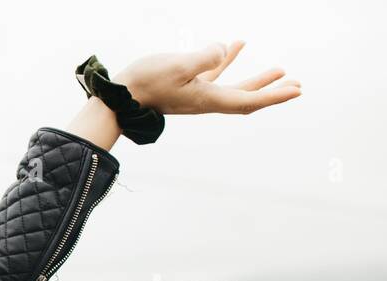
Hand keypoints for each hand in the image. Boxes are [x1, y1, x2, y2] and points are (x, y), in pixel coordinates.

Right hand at [116, 41, 301, 114]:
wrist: (118, 97)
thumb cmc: (144, 83)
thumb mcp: (176, 66)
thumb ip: (203, 58)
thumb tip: (223, 49)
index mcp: (207, 99)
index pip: (247, 100)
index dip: (274, 95)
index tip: (296, 90)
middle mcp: (205, 100)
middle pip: (246, 98)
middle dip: (272, 92)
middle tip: (297, 85)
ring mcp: (195, 93)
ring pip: (233, 87)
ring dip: (257, 80)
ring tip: (279, 70)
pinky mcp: (185, 84)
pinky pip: (214, 73)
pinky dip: (228, 61)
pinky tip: (234, 46)